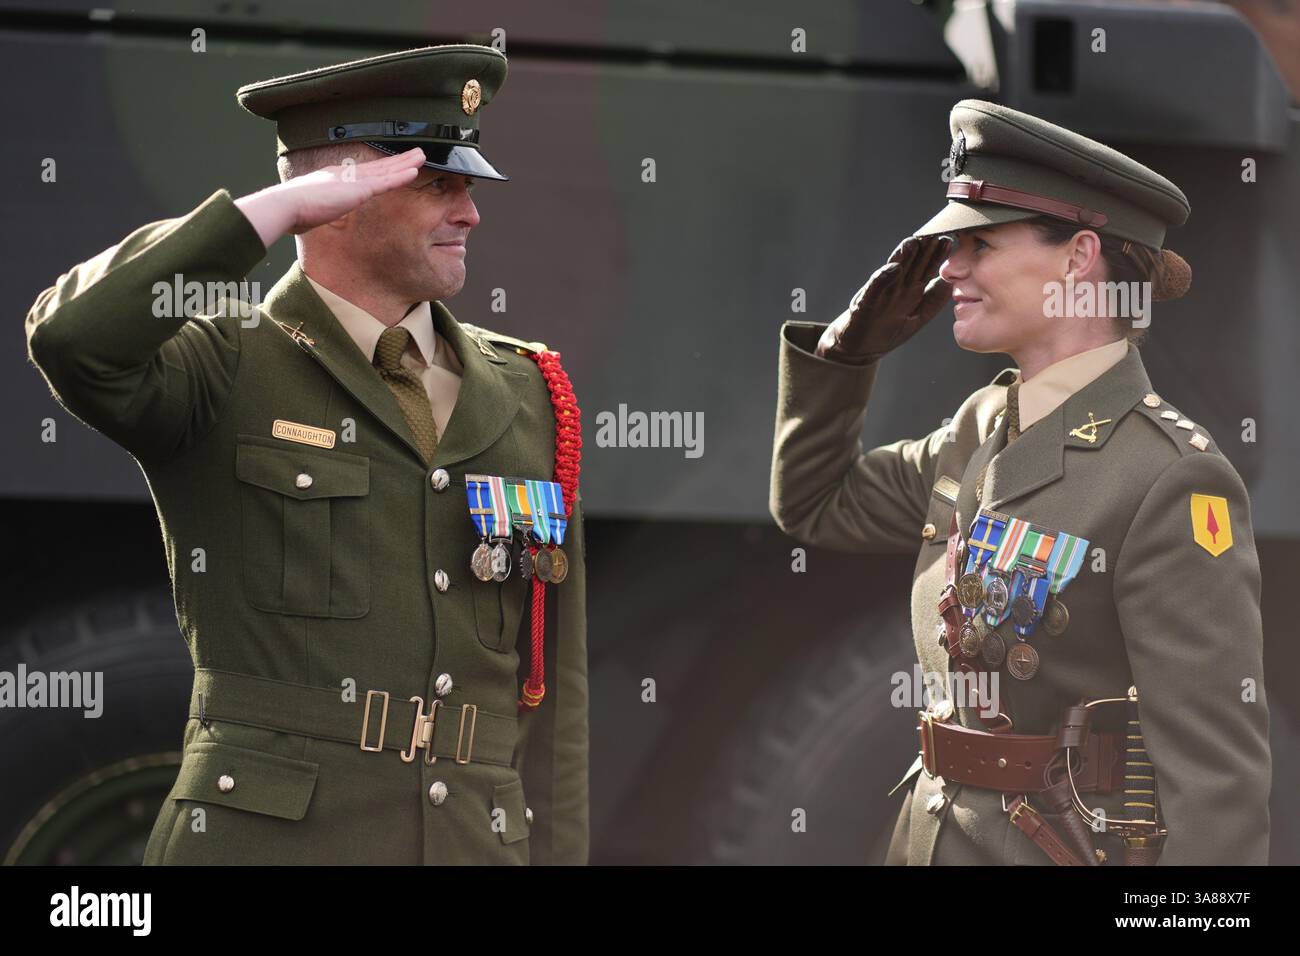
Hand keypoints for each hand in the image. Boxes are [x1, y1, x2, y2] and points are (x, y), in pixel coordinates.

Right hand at [234, 148, 426, 247]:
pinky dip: (401, 176)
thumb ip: (313, 211)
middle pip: (378, 166)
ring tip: (421, 156)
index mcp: (332, 178)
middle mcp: (344, 174)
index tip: (392, 164)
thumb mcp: (307, 209)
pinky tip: (414, 171)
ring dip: (405, 163)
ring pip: (386, 169)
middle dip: (397, 160)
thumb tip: (307, 220)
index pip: (362, 172)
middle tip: (415, 153)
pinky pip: (386, 182)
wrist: (286, 206)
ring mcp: (352, 180)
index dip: (380, 168)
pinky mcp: (358, 189)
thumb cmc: (291, 211)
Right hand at [815, 235, 953, 364]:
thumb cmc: (886, 332)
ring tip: (914, 242)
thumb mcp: (917, 317)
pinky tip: (893, 268)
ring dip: (903, 256)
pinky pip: (875, 288)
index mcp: (911, 290)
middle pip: (912, 264)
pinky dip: (884, 277)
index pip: (927, 268)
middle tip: (937, 234)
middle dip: (924, 250)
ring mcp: (881, 293)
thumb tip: (950, 282)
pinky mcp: (866, 303)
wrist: (857, 349)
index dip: (938, 256)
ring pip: (895, 271)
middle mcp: (896, 287)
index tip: (951, 242)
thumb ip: (933, 301)